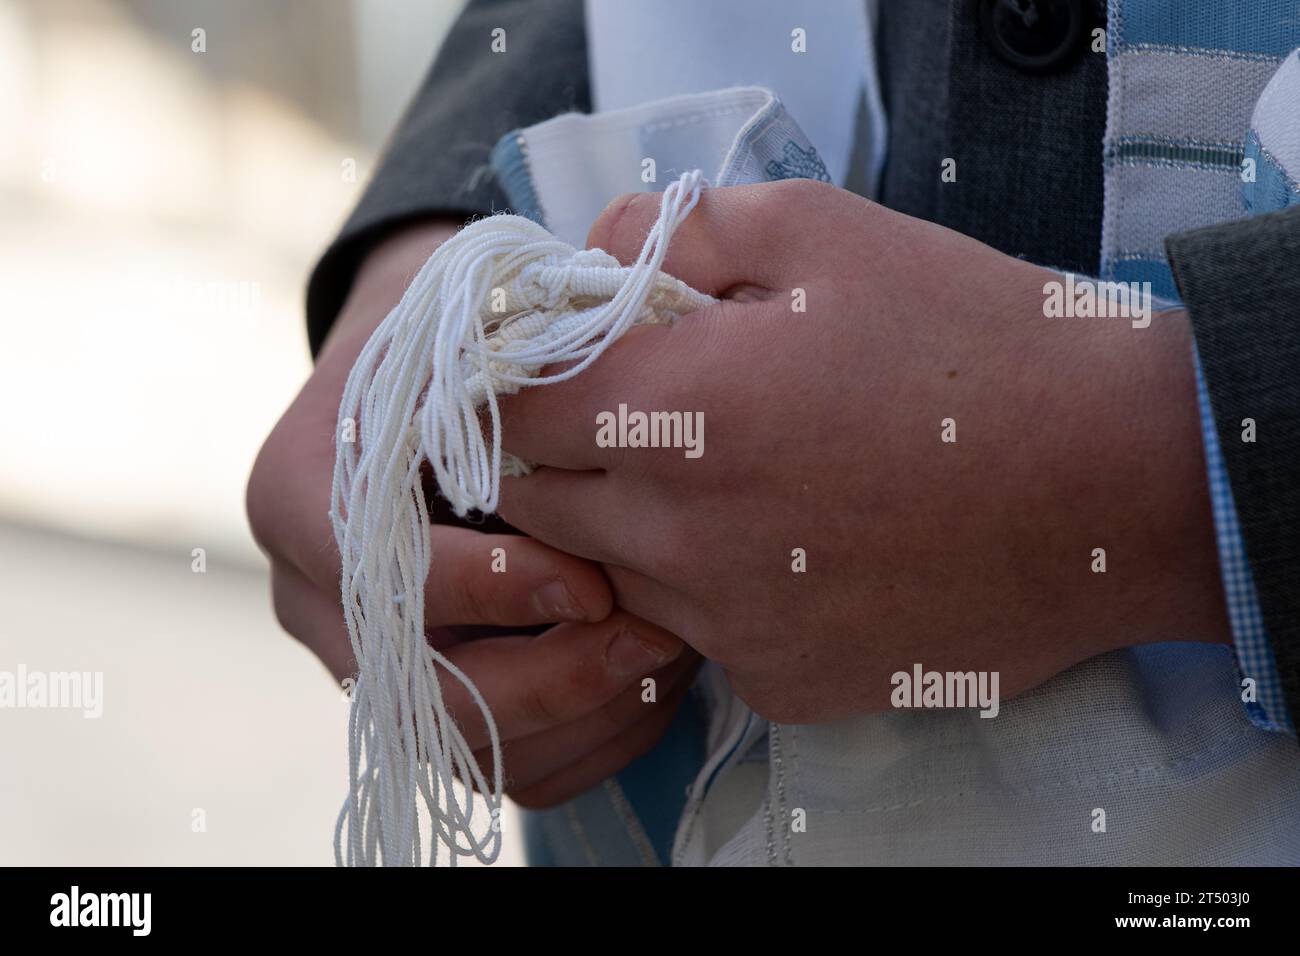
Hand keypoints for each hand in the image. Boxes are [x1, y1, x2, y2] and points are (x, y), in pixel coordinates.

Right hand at [247, 222, 696, 805]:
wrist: (425, 377)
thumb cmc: (455, 345)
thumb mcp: (464, 339)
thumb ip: (501, 402)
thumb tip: (593, 485)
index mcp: (300, 496)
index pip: (379, 577)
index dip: (490, 589)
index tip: (592, 580)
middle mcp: (313, 597)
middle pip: (422, 693)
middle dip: (555, 677)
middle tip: (657, 635)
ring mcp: (365, 660)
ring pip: (471, 749)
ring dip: (586, 714)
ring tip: (672, 652)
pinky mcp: (425, 700)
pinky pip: (507, 765)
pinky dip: (592, 738)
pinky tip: (652, 683)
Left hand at [497, 180, 1228, 722]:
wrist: (1118, 484)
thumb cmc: (976, 340)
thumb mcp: (826, 230)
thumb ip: (679, 230)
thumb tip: (596, 259)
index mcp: (676, 410)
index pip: (506, 410)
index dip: (519, 378)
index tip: (557, 361)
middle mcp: (680, 534)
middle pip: (538, 503)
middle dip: (559, 453)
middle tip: (637, 411)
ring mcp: (729, 623)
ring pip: (612, 575)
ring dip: (634, 526)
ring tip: (731, 476)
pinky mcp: (780, 683)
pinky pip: (698, 633)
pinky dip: (714, 590)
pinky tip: (796, 546)